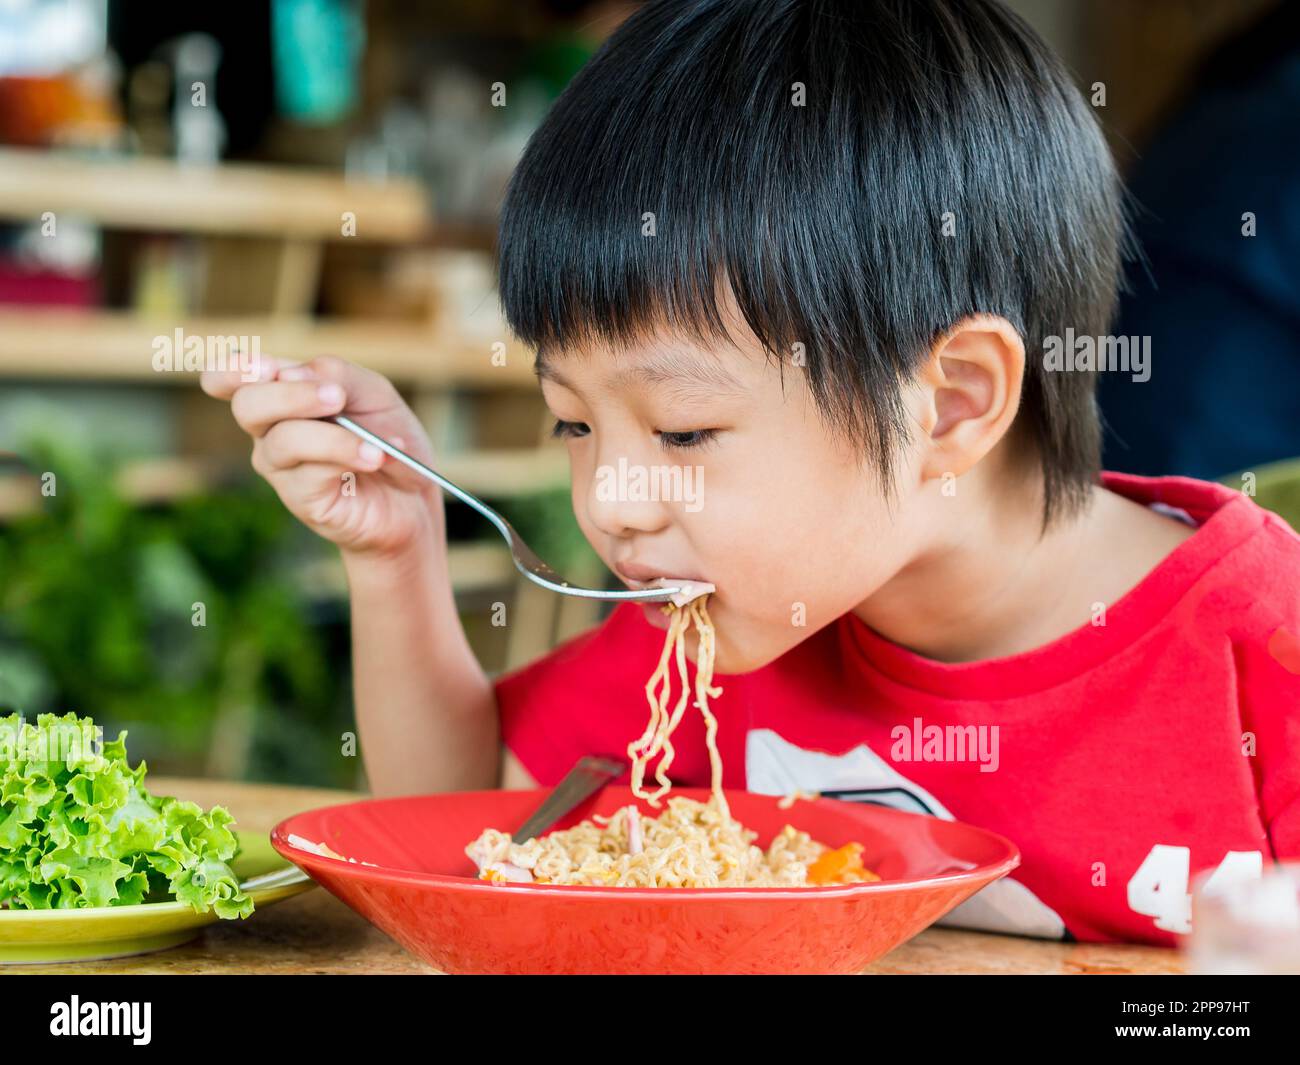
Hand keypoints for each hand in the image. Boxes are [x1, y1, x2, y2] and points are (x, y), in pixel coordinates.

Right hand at [200, 355, 442, 559]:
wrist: (414, 494)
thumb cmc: (386, 436)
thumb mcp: (372, 392)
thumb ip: (335, 374)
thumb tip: (290, 372)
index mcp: (279, 395)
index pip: (227, 378)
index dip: (231, 370)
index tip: (263, 367)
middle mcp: (269, 431)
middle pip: (247, 406)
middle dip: (291, 396)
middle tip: (336, 397)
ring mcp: (281, 468)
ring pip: (283, 441)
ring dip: (332, 438)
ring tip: (374, 445)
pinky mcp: (300, 500)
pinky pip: (311, 474)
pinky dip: (348, 459)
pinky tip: (378, 457)